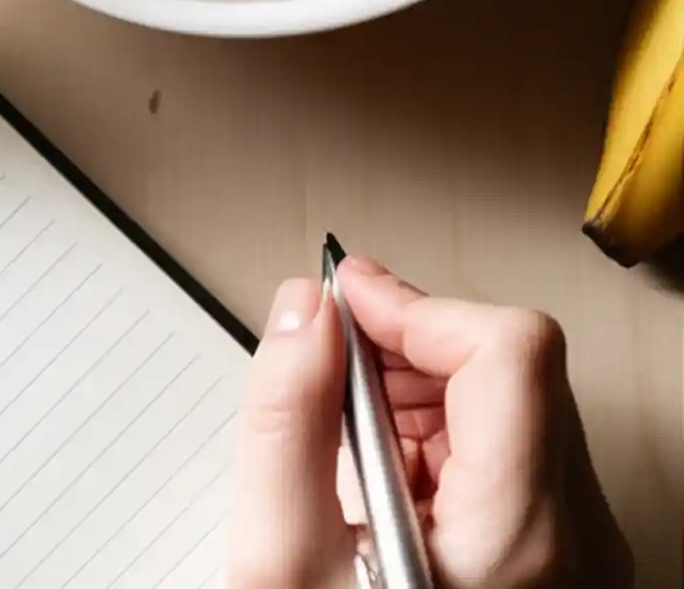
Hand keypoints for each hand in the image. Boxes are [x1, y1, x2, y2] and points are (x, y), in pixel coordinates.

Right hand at [228, 257, 632, 587]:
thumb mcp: (281, 566)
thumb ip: (282, 427)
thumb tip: (302, 316)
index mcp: (521, 539)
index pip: (509, 352)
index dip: (418, 307)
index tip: (349, 298)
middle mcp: (575, 541)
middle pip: (511, 374)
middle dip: (406, 349)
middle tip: (328, 358)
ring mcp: (577, 553)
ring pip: (510, 410)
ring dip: (416, 394)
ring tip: (342, 434)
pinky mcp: (560, 558)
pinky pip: (508, 458)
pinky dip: (436, 442)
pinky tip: (379, 476)